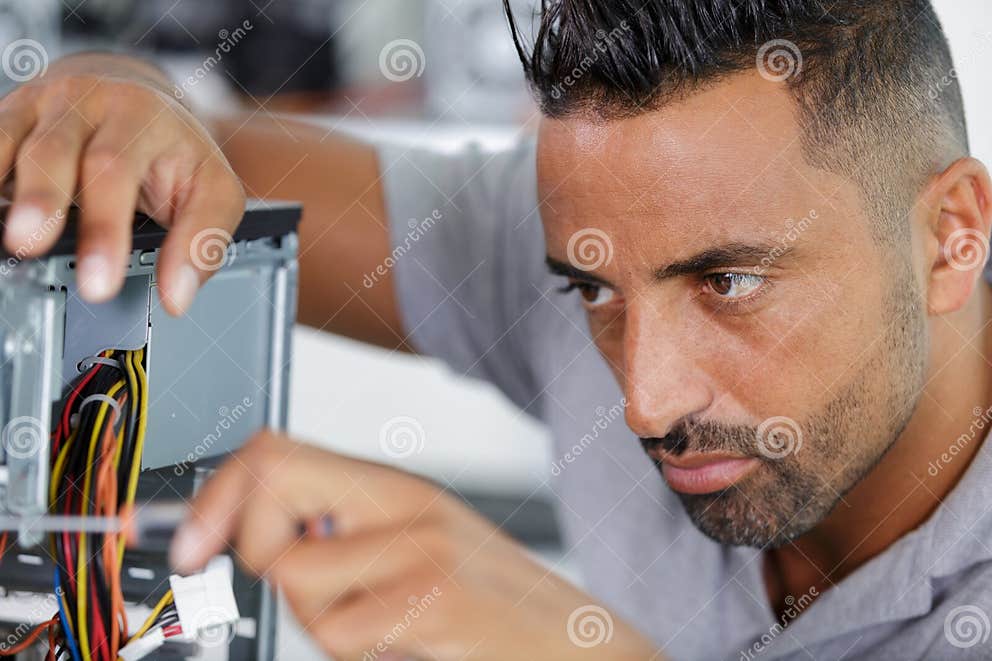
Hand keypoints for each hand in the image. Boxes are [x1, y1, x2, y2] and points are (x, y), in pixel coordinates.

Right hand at [0, 53, 244, 313]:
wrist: (138, 94)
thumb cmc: (174, 149)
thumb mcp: (211, 187)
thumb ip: (200, 239)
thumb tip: (176, 296)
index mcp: (141, 117)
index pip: (119, 172)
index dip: (108, 230)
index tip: (101, 284)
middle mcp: (88, 102)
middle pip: (58, 152)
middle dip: (44, 203)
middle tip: (32, 249)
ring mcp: (42, 106)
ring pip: (13, 143)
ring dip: (7, 193)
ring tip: (7, 240)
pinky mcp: (10, 115)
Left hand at [171, 431, 659, 660]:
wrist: (580, 648)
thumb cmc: (494, 608)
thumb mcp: (415, 553)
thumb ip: (339, 535)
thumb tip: (244, 535)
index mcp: (396, 489)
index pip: (276, 450)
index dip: (218, 493)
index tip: (191, 544)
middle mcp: (406, 504)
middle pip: (272, 483)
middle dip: (254, 548)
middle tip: (301, 586)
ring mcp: (422, 548)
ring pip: (294, 578)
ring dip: (319, 622)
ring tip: (379, 628)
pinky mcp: (435, 599)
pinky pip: (338, 631)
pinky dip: (356, 652)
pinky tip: (406, 645)